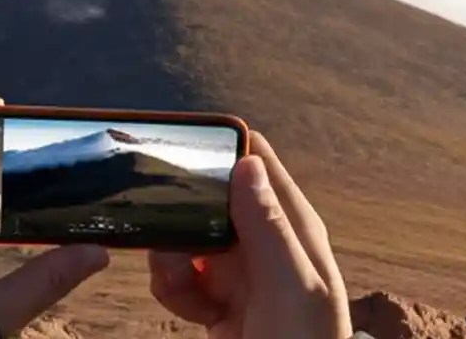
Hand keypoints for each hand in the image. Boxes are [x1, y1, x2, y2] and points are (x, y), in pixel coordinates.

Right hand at [148, 132, 350, 338]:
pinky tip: (192, 313)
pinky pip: (182, 277)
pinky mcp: (218, 301)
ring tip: (185, 291)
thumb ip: (269, 227)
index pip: (257, 162)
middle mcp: (266, 242)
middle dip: (183, 218)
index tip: (181, 157)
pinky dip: (176, 291)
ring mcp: (240, 272)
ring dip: (173, 262)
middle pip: (209, 199)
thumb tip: (248, 162)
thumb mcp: (290, 289)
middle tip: (172, 245)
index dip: (220, 151)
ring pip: (188, 238)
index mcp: (293, 227)